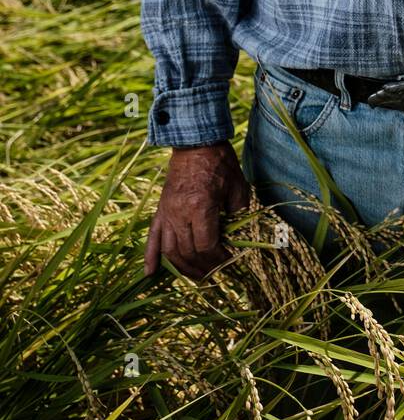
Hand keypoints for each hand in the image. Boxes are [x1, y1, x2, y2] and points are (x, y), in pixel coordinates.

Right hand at [144, 140, 250, 280]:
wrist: (195, 142)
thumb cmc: (220, 162)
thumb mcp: (238, 186)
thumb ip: (238, 213)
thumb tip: (237, 237)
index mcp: (201, 207)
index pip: (207, 246)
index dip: (218, 259)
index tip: (229, 261)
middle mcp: (180, 213)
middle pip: (188, 252)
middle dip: (203, 267)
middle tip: (216, 273)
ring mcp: (167, 213)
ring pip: (170, 251)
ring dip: (182, 268)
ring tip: (195, 277)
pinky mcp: (160, 210)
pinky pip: (152, 237)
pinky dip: (150, 257)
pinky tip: (150, 274)